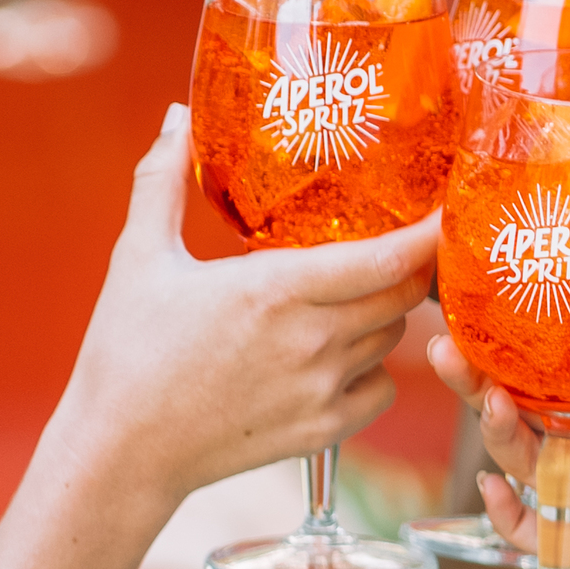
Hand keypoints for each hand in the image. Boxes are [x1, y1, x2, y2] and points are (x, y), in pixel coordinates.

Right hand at [58, 106, 438, 521]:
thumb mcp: (139, 257)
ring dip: (386, 312)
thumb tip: (176, 117)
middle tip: (410, 242)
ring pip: (392, 340)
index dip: (428, 234)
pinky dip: (375, 368)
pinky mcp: (320, 432)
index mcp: (275, 290)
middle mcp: (311, 341)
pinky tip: (343, 352)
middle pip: (402, 296)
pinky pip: (380, 390)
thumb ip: (161, 181)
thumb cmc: (125, 353)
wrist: (120, 451)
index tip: (449, 210)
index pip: (385, 259)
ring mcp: (320, 390)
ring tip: (361, 292)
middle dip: (413, 267)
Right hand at [428, 193, 569, 568]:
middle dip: (469, 368)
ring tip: (485, 396)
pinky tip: (497, 485)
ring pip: (516, 449)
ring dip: (487, 425)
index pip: (552, 332)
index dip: (509, 310)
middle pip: (513, 388)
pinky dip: (504, 515)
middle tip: (444, 338)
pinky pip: (536, 525)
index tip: (477, 271)